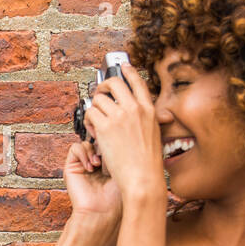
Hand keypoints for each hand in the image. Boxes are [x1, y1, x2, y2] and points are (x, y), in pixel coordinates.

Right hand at [63, 139, 121, 230]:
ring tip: (99, 164)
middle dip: (104, 142)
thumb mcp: (125, 170)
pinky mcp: (71, 166)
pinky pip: (75, 147)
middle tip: (108, 149)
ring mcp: (84, 163)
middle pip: (99, 139)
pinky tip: (90, 167)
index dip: (114, 139)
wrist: (102, 212)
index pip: (111, 141)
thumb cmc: (116, 197)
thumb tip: (118, 132)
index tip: (119, 143)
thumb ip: (121, 151)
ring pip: (87, 141)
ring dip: (93, 150)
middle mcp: (97, 162)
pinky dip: (83, 153)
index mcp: (111, 162)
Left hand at [83, 63, 165, 201]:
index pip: (137, 82)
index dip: (128, 71)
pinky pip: (90, 114)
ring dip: (94, 109)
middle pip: (113, 83)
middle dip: (103, 86)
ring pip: (98, 99)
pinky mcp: (105, 127)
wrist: (143, 179)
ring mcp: (119, 116)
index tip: (122, 67)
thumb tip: (151, 114)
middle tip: (99, 94)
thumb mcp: (156, 135)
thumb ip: (151, 120)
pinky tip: (94, 131)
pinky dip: (89, 121)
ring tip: (96, 123)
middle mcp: (134, 109)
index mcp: (149, 110)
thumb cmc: (149, 164)